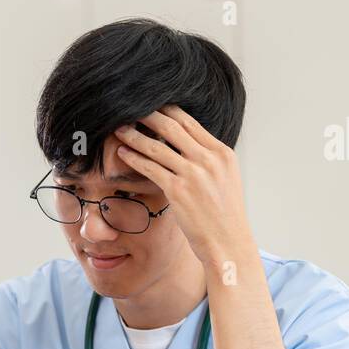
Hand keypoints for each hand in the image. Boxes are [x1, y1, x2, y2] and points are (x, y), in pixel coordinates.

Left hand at [112, 105, 255, 266]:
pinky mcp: (178, 191)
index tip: (151, 106)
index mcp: (222, 153)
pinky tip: (123, 154)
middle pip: (172, 127)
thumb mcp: (225, 179)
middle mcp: (209, 159)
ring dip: (135, 136)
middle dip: (148, 116)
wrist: (228, 242)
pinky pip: (150, 168)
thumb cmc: (224, 215)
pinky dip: (134, 158)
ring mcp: (193, 174)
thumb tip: (187, 146)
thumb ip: (208, 160)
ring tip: (119, 130)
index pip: (191, 123)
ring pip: (157, 147)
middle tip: (130, 109)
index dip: (167, 112)